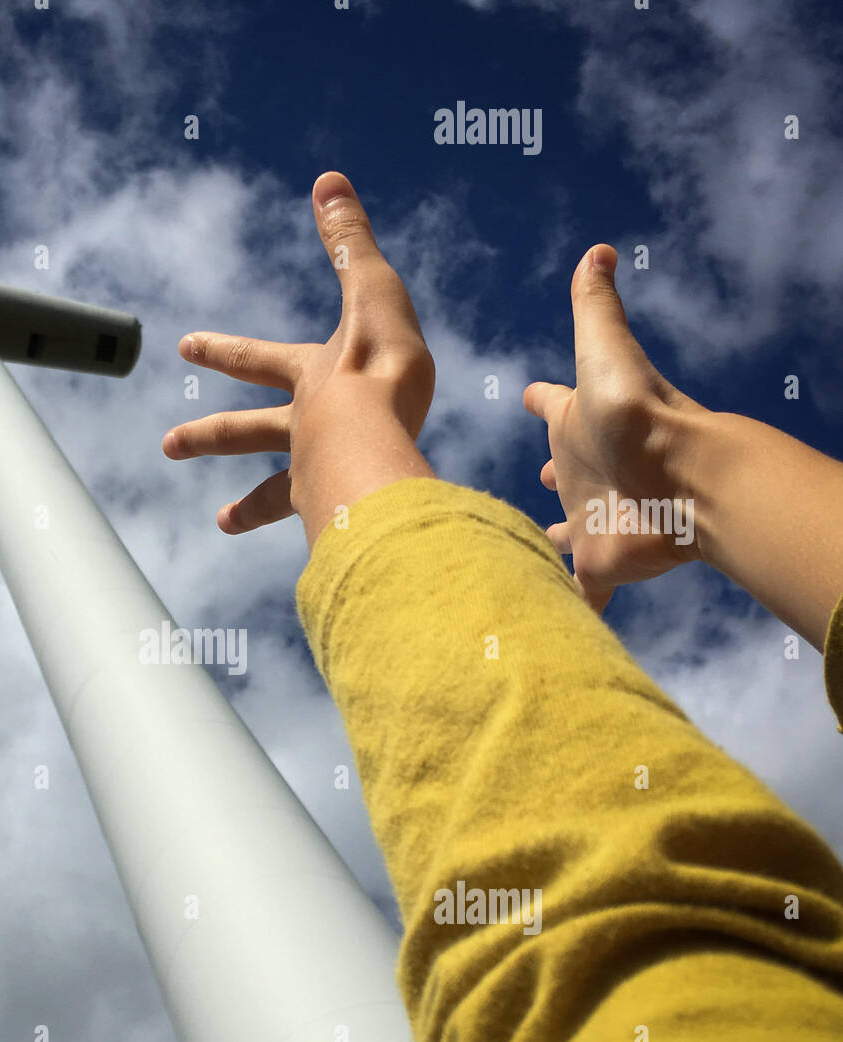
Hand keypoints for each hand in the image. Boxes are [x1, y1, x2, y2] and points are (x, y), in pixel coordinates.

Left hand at [162, 171, 435, 537]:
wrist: (380, 446)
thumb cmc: (380, 369)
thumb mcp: (371, 293)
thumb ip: (350, 242)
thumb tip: (326, 178)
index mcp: (312, 377)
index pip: (256, 359)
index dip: (222, 350)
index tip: (182, 347)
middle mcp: (304, 428)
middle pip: (243, 431)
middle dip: (206, 437)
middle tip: (166, 446)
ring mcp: (314, 474)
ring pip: (271, 492)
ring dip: (246, 509)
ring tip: (219, 525)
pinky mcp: (334, 514)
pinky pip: (319, 530)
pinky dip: (318, 542)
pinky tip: (318, 561)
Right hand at [523, 245, 708, 611]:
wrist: (686, 484)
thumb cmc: (643, 418)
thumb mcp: (607, 353)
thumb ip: (596, 307)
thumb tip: (599, 250)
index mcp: (579, 425)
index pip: (555, 403)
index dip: (542, 397)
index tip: (529, 393)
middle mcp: (586, 472)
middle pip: (564, 472)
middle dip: (551, 472)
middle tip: (538, 475)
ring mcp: (592, 520)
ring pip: (566, 531)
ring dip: (556, 537)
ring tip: (536, 544)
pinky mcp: (600, 563)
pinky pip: (581, 591)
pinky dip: (570, 605)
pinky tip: (553, 619)